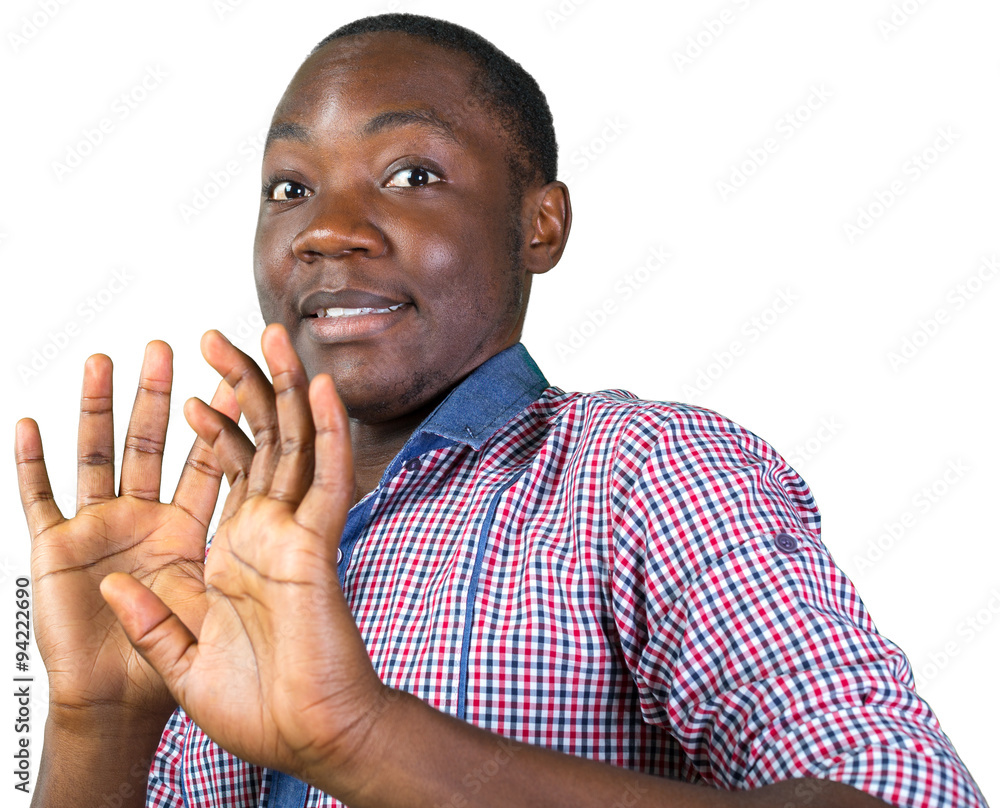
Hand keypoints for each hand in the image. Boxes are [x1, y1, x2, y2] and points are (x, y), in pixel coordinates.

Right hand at [15, 342, 239, 725]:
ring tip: (104, 361)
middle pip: (152, 444)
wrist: (119, 710)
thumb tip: (251, 520)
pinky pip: (39, 500)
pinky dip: (31, 464)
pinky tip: (29, 424)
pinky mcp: (55, 551)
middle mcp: (143, 520)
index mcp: (188, 530)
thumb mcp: (210, 604)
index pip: (211, 463)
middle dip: (159, 396)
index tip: (239, 374)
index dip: (223, 421)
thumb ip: (228, 565)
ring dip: (98, 410)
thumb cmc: (173, 657)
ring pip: (97, 456)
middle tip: (169, 346)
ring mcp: (98, 530)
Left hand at [101, 326, 387, 794]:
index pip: (227, 472)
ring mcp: (294, 534)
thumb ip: (150, 619)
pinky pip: (326, 481)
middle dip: (244, 386)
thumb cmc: (255, 706)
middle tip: (222, 337)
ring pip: (295, 445)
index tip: (195, 390)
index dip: (214, 428)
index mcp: (236, 553)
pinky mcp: (317, 546)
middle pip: (260, 441)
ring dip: (286, 388)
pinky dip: (329, 433)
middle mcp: (267, 533)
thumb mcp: (179, 659)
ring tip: (273, 336)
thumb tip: (113, 585)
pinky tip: (321, 390)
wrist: (303, 738)